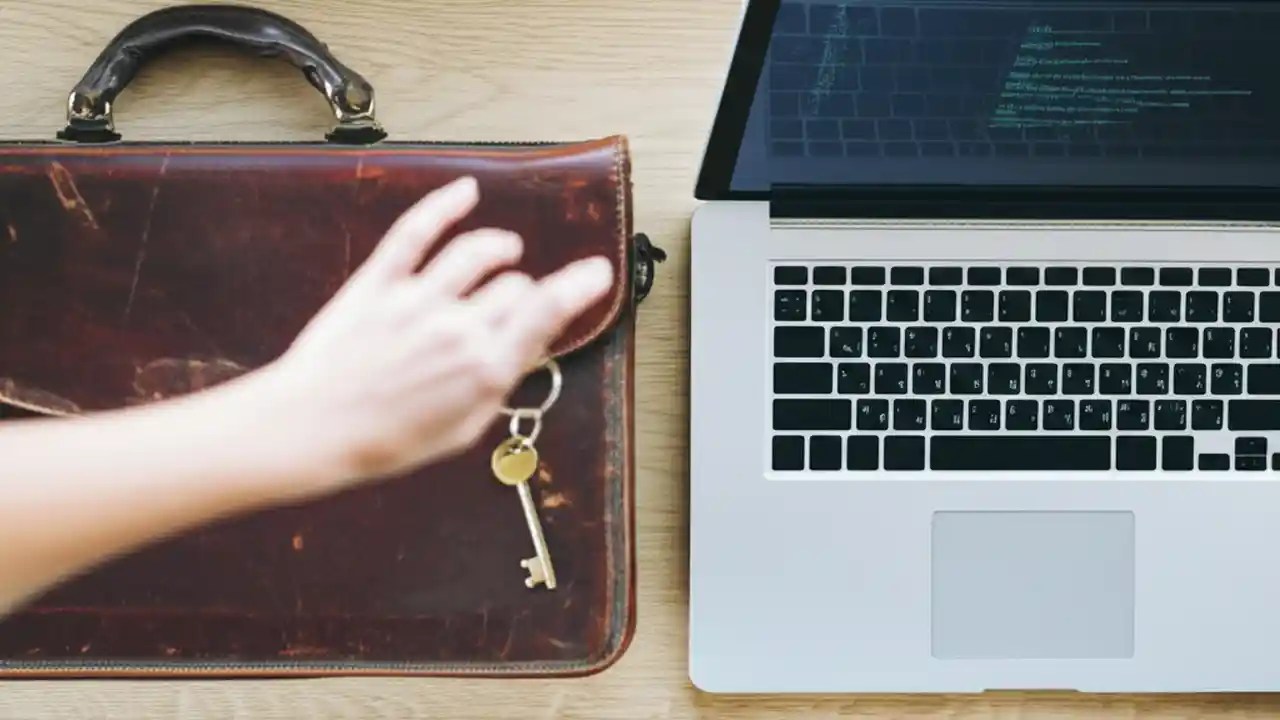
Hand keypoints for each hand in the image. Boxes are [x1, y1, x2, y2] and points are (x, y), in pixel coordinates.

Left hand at [257, 176, 612, 496]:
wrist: (310, 430)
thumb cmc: (382, 441)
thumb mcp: (460, 431)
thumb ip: (497, 388)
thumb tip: (521, 353)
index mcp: (483, 370)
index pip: (546, 312)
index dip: (579, 287)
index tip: (597, 273)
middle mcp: (457, 328)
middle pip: (513, 288)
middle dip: (524, 294)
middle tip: (522, 303)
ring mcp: (417, 301)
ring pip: (477, 253)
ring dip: (500, 247)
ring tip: (506, 249)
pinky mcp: (378, 284)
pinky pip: (416, 234)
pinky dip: (444, 206)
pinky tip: (464, 193)